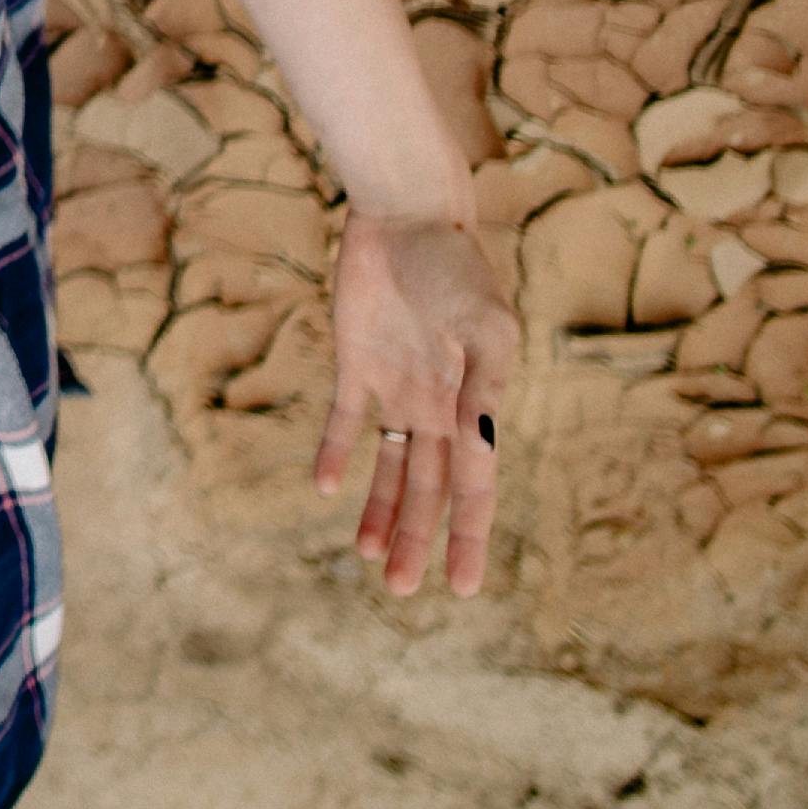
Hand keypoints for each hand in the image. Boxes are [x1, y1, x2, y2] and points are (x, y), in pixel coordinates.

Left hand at [313, 208, 513, 597]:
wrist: (408, 218)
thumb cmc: (456, 267)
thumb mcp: (484, 327)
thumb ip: (483, 388)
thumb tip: (482, 446)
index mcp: (475, 405)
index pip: (473, 487)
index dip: (467, 537)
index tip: (461, 588)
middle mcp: (437, 406)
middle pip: (428, 489)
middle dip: (418, 539)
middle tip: (404, 589)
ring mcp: (396, 387)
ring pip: (390, 467)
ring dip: (381, 511)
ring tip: (369, 557)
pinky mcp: (355, 364)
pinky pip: (345, 421)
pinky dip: (336, 453)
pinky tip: (323, 486)